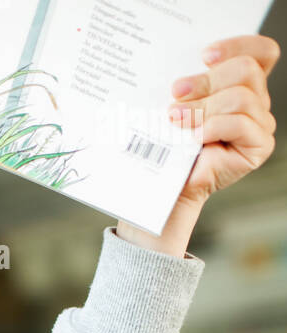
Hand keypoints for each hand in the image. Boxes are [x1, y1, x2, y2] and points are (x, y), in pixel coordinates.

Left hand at [170, 34, 278, 203]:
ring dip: (204, 107)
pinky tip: (195, 137)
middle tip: (178, 93)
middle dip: (207, 81)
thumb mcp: (187, 103)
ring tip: (178, 118)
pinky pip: (239, 123)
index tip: (205, 56)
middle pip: (247, 69)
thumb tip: (185, 77)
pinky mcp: (260, 146)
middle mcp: (259, 101)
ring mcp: (262, 123)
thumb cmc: (178, 142)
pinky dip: (212, 127)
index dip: (237, 46)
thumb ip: (195, 83)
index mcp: (246, 84)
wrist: (174, 181)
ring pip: (241, 97)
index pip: (261, 52)